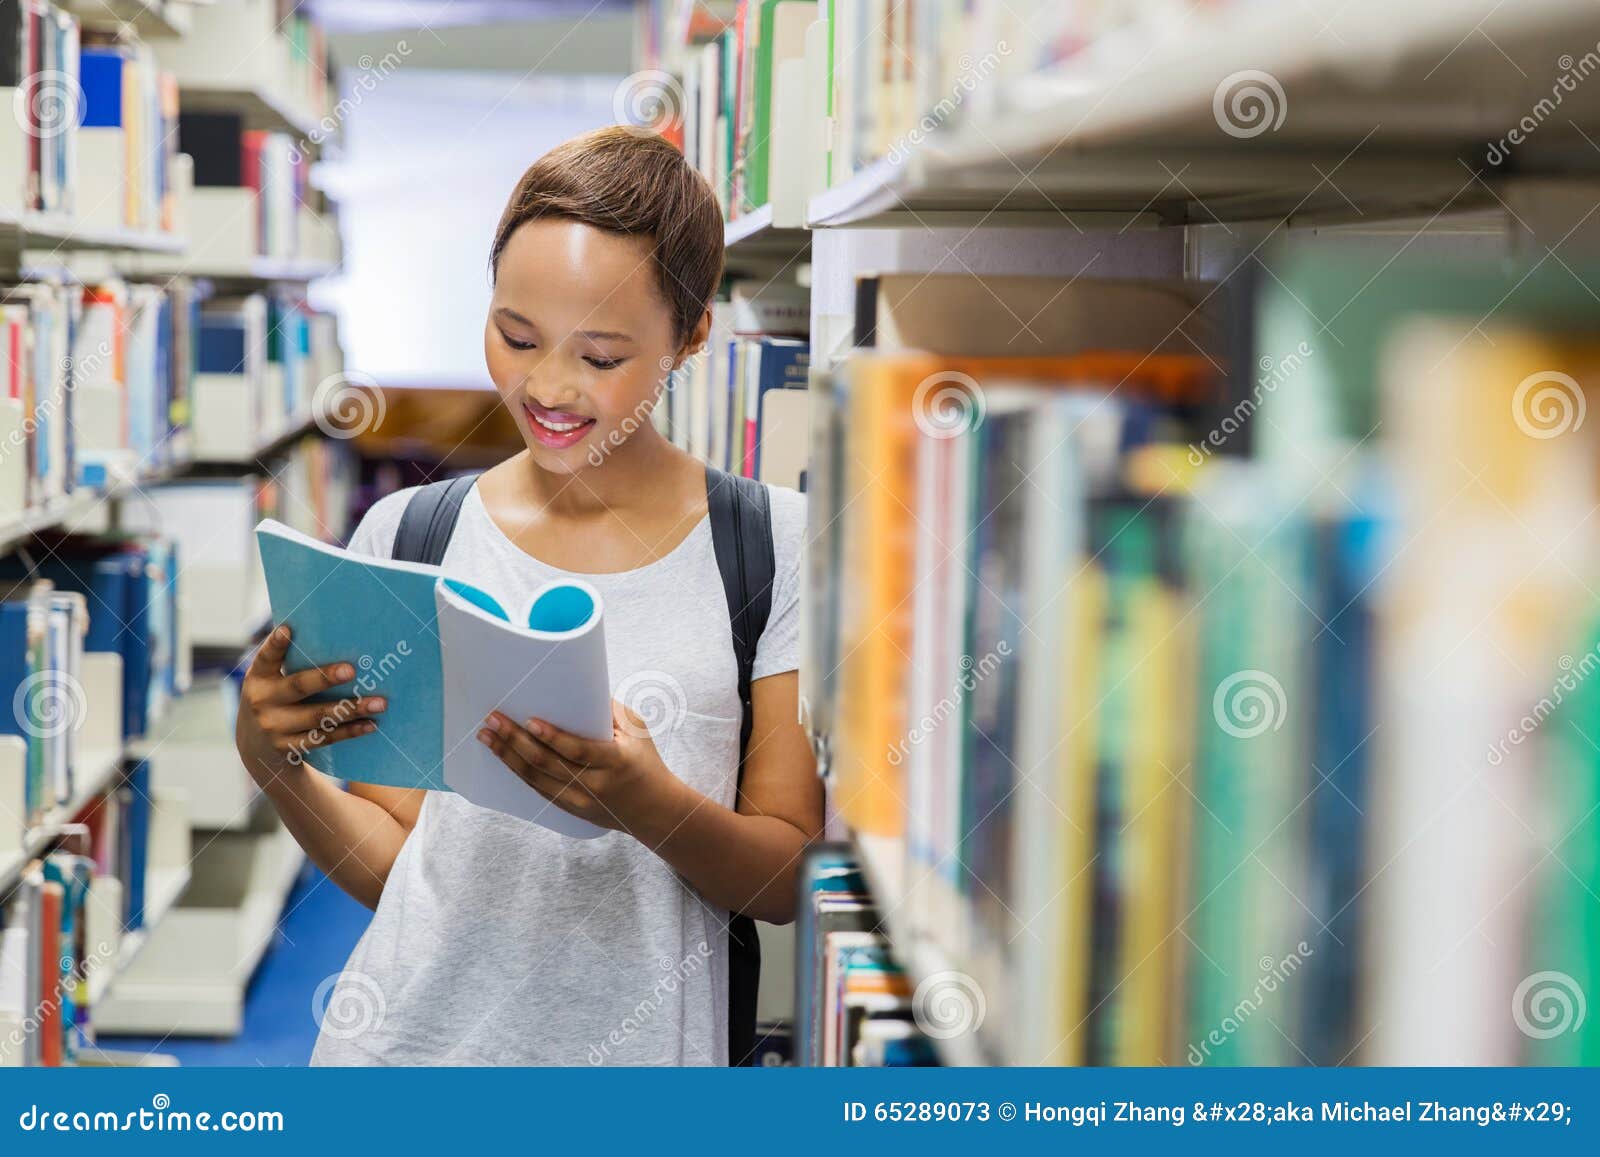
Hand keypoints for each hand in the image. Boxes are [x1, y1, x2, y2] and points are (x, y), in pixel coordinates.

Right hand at [235, 624, 387, 784]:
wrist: (255, 746)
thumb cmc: (275, 699)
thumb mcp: (270, 680)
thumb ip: (291, 662)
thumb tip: (337, 637)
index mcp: (258, 677)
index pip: (266, 657)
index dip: (276, 644)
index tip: (288, 629)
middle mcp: (262, 701)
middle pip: (297, 687)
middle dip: (324, 678)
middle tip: (351, 670)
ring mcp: (274, 727)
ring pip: (318, 717)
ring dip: (351, 709)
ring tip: (380, 703)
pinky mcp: (289, 747)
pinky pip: (324, 738)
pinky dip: (349, 731)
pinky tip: (370, 724)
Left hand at [475, 700, 685, 837]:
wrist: (654, 810)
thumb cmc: (645, 759)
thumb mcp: (637, 730)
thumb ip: (608, 710)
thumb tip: (573, 687)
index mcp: (615, 762)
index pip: (579, 751)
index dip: (552, 737)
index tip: (529, 720)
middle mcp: (595, 785)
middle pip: (548, 764)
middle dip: (515, 740)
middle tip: (493, 719)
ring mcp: (579, 801)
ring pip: (536, 779)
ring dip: (507, 755)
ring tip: (486, 735)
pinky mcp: (569, 809)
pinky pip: (537, 789)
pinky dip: (517, 771)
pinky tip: (502, 754)